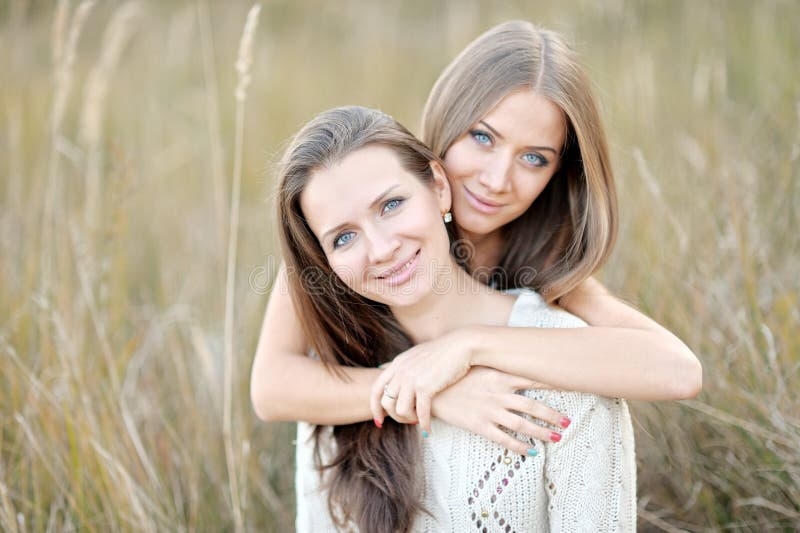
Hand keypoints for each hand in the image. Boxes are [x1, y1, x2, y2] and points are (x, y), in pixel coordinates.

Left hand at [370, 330, 471, 431]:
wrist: (460, 346)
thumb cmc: (442, 353)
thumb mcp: (417, 356)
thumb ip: (405, 367)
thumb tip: (396, 379)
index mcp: (397, 364)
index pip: (376, 389)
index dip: (375, 407)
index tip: (379, 421)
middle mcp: (401, 371)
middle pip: (386, 402)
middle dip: (394, 417)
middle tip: (407, 421)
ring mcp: (412, 379)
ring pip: (400, 410)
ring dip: (409, 419)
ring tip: (418, 421)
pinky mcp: (425, 386)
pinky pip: (420, 412)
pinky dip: (424, 423)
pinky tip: (428, 429)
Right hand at [432, 367, 568, 454]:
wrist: (430, 389)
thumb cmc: (455, 376)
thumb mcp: (477, 367)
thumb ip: (497, 366)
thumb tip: (514, 362)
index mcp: (499, 376)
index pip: (532, 378)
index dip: (552, 384)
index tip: (568, 386)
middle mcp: (498, 393)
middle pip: (533, 406)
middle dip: (552, 415)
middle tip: (567, 421)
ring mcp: (490, 410)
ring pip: (523, 424)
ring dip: (542, 432)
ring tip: (557, 437)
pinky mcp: (480, 425)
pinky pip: (504, 439)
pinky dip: (520, 447)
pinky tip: (531, 451)